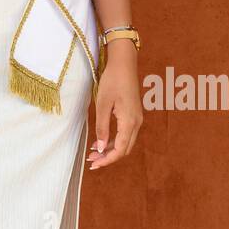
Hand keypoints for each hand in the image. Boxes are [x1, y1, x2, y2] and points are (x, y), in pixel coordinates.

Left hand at [89, 43, 141, 169]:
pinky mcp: (134, 115)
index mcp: (129, 122)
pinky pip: (126, 134)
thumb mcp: (103, 104)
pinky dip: (115, 140)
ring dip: (111, 149)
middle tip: (91, 160)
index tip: (94, 164)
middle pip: (124, 149)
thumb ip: (102, 127)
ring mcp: (137, 119)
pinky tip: (102, 141)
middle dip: (108, 157)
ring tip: (94, 152)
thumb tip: (100, 148)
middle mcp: (136, 123)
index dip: (107, 160)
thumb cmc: (112, 81)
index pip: (120, 149)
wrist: (124, 64)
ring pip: (125, 142)